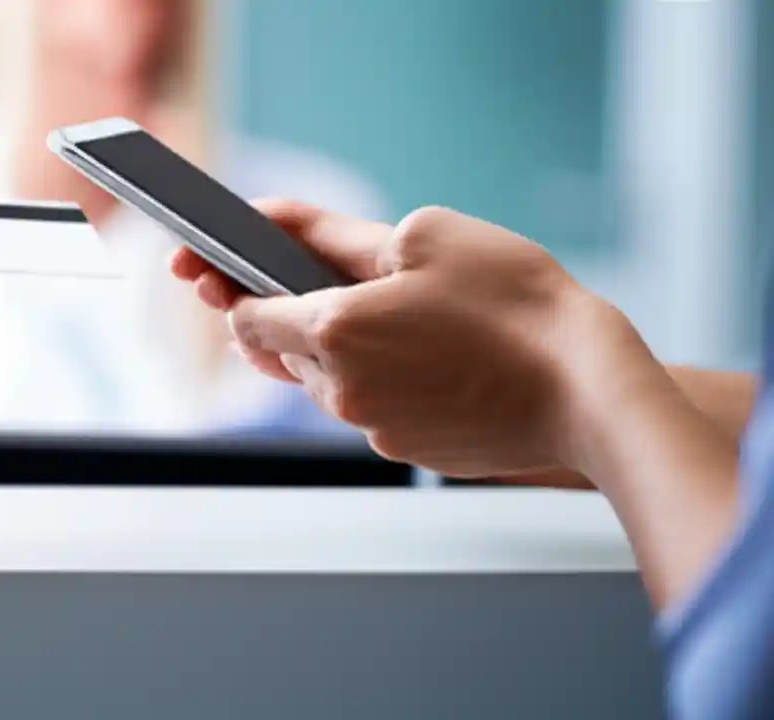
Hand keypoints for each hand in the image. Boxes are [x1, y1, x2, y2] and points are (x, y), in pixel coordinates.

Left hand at [171, 201, 655, 477]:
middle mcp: (340, 391)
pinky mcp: (407, 449)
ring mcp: (373, 429)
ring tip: (397, 311)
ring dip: (338, 344)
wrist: (591, 391)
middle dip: (285, 312)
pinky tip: (429, 350)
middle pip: (280, 349)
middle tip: (311, 277)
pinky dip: (380, 375)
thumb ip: (334, 236)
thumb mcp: (423, 239)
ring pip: (327, 379)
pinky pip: (371, 404)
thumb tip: (274, 222)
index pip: (246, 317)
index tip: (208, 269)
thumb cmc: (516, 306)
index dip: (226, 288)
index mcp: (333, 331)